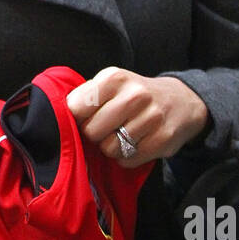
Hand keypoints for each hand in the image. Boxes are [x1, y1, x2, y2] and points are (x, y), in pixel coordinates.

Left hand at [65, 66, 209, 168]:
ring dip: (111, 148)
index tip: (85, 117)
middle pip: (92, 131)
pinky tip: (135, 144)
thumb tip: (57, 117)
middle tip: (106, 128)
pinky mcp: (162, 140)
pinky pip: (128, 160)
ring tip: (121, 136)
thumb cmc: (134, 94)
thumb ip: (85, 96)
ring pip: (110, 149)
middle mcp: (135, 96)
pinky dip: (126, 157)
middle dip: (94, 135)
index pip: (76, 108)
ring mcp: (151, 118)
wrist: (181, 101)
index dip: (77, 118)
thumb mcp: (111, 83)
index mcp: (115, 78)